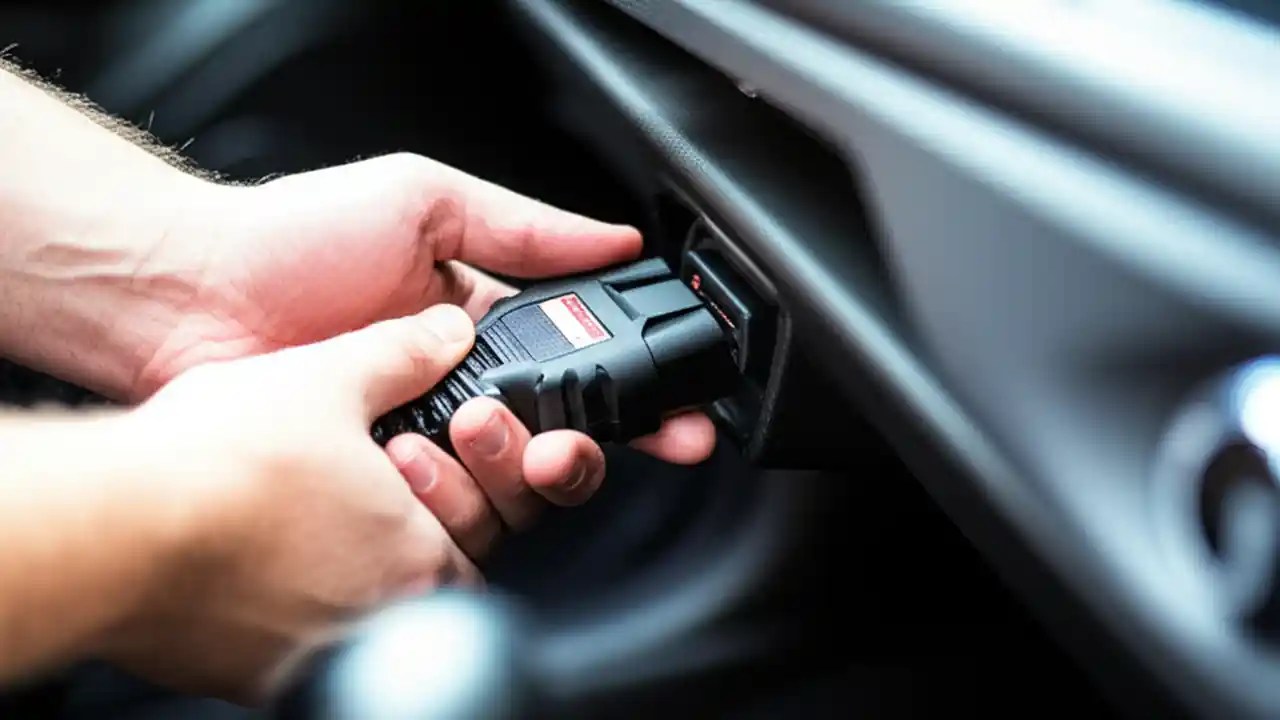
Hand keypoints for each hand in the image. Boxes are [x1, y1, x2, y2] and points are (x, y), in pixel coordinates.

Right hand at [102, 304, 482, 702]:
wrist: (111, 531)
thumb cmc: (218, 466)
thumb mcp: (327, 379)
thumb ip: (402, 356)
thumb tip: (447, 334)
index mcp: (415, 554)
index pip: (477, 548)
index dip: (458, 504)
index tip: (421, 475)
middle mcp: (378, 618)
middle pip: (425, 588)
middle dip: (405, 536)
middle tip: (354, 492)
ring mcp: (314, 655)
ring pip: (360, 619)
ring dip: (342, 574)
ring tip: (294, 519)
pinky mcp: (250, 679)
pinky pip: (291, 648)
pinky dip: (283, 610)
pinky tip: (250, 562)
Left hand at [144, 154, 715, 553]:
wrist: (187, 294)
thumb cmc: (290, 239)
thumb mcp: (424, 201)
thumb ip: (525, 227)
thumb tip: (617, 238)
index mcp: (482, 320)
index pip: (583, 365)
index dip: (637, 397)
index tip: (678, 421)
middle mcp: (459, 387)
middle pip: (559, 440)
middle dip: (582, 452)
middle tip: (563, 443)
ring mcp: (421, 442)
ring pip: (508, 489)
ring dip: (513, 471)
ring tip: (465, 429)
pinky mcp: (377, 488)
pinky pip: (440, 515)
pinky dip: (451, 503)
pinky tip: (426, 470)